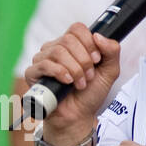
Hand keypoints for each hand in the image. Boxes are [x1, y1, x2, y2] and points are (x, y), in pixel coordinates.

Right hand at [24, 24, 121, 140]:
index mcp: (72, 44)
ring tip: (79, 83)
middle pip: (68, 40)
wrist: (79, 116)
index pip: (77, 28)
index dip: (89, 43)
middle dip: (83, 60)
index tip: (96, 60)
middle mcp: (56, 48)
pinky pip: (44, 64)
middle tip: (88, 76)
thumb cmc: (90, 94)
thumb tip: (98, 36)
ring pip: (58, 51)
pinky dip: (60, 72)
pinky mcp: (33, 73)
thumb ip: (112, 51)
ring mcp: (42, 60)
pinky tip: (67, 82)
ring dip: (74, 69)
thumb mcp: (110, 71)